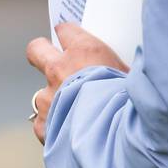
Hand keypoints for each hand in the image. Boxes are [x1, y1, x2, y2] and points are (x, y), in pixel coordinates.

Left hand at [26, 22, 128, 145]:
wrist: (116, 138)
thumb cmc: (130, 103)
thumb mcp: (130, 76)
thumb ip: (116, 68)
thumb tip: (126, 67)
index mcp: (84, 52)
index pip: (66, 29)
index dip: (68, 34)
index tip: (71, 38)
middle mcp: (61, 70)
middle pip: (36, 49)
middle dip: (40, 52)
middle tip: (52, 61)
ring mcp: (49, 98)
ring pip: (40, 94)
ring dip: (52, 99)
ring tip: (71, 111)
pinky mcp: (44, 125)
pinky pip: (42, 123)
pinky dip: (52, 126)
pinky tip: (67, 132)